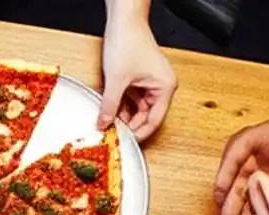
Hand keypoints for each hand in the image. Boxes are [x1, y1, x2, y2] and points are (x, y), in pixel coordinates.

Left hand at [99, 10, 175, 141]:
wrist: (124, 20)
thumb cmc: (128, 41)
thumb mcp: (116, 80)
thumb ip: (109, 106)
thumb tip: (103, 124)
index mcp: (165, 87)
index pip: (153, 121)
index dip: (138, 134)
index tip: (124, 142)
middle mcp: (161, 87)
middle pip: (146, 116)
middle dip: (129, 124)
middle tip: (112, 134)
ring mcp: (151, 83)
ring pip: (137, 108)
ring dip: (123, 115)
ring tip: (108, 123)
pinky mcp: (141, 79)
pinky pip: (132, 98)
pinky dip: (121, 104)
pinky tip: (109, 110)